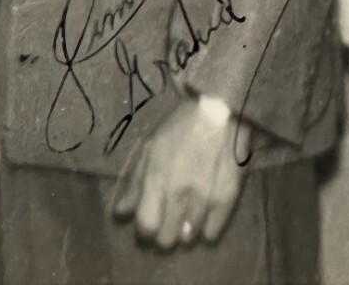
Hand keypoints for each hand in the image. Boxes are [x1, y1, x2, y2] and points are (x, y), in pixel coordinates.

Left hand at [111, 98, 246, 249]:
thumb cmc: (180, 125)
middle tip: (169, 219)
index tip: (149, 223)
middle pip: (167, 240)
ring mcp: (204, 200)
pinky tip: (204, 212)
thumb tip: (121, 213)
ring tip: (187, 214)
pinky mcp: (227, 200)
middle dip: (164, 232)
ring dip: (185, 230)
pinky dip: (206, 227)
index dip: (145, 230)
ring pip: (189, 239)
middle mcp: (179, 195)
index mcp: (156, 179)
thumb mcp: (150, 145)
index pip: (146, 227)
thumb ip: (135, 181)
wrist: (220, 110)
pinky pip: (212, 234)